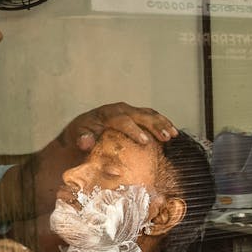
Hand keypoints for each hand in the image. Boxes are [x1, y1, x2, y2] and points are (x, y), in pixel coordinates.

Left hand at [59, 102, 177, 151]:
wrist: (82, 129)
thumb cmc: (81, 136)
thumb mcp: (78, 138)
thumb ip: (82, 140)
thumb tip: (85, 142)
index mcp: (106, 114)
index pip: (123, 120)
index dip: (134, 130)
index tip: (145, 142)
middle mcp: (119, 109)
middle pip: (140, 115)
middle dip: (155, 126)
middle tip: (166, 137)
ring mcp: (128, 111)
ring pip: (149, 113)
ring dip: (162, 123)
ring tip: (173, 135)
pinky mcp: (134, 115)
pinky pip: (150, 116)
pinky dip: (162, 123)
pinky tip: (172, 132)